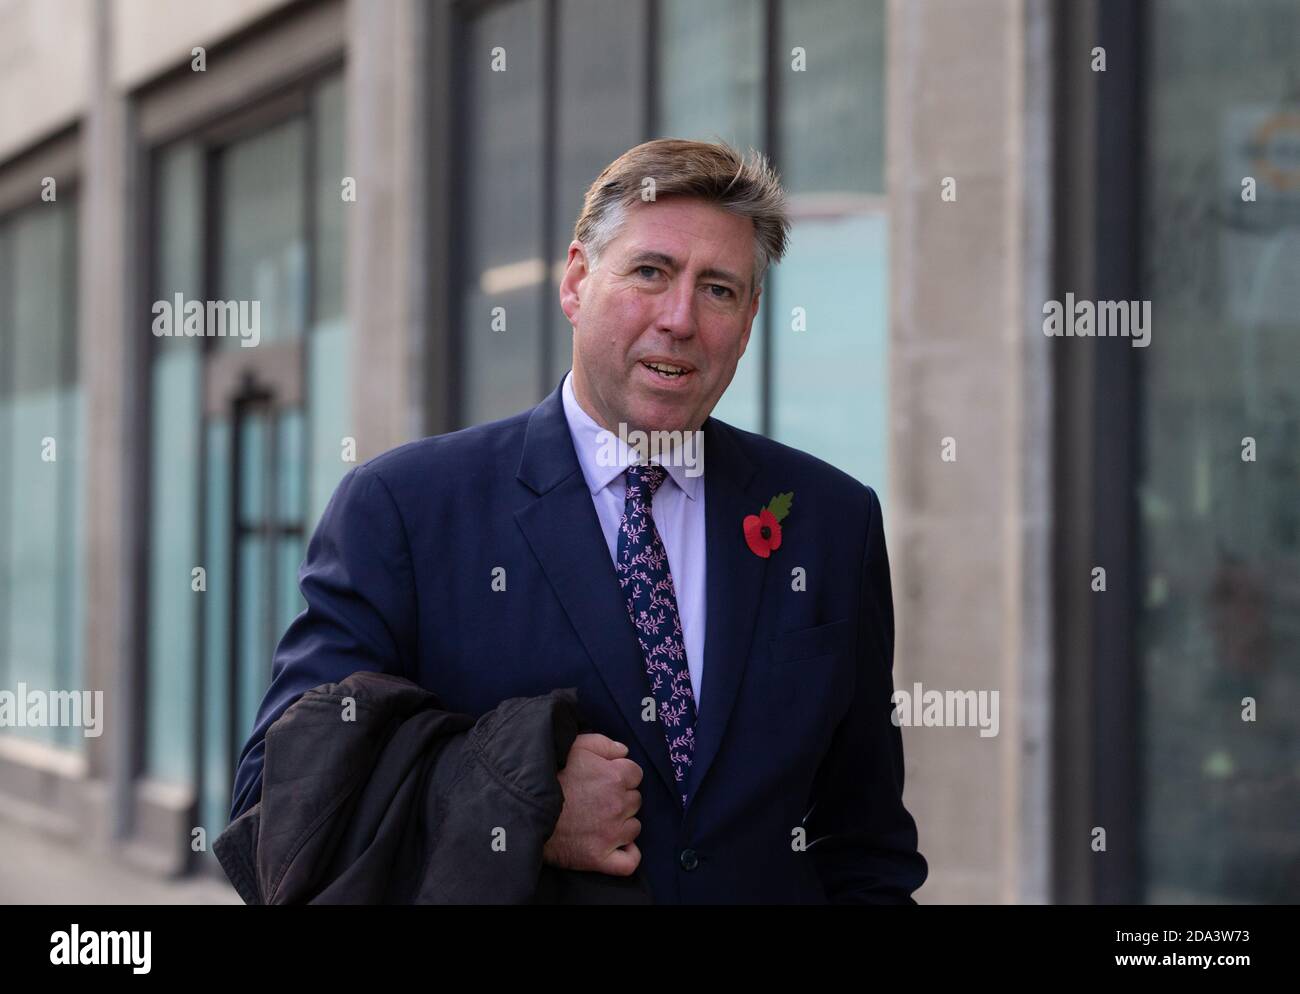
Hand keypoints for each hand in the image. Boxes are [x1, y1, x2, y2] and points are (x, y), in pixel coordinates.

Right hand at [542, 733, 642, 875]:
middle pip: (635, 800)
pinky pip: (629, 862)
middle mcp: (618, 805)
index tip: (605, 779)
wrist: (525, 806)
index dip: (621, 775)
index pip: (636, 775)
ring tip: (600, 820)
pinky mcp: (599, 857)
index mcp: (615, 777)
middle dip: (620, 798)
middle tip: (597, 799)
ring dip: (622, 824)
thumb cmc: (550, 774)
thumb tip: (624, 751)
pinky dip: (628, 854)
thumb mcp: (576, 746)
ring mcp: (610, 833)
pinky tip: (619, 847)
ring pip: (634, 827)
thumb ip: (604, 744)